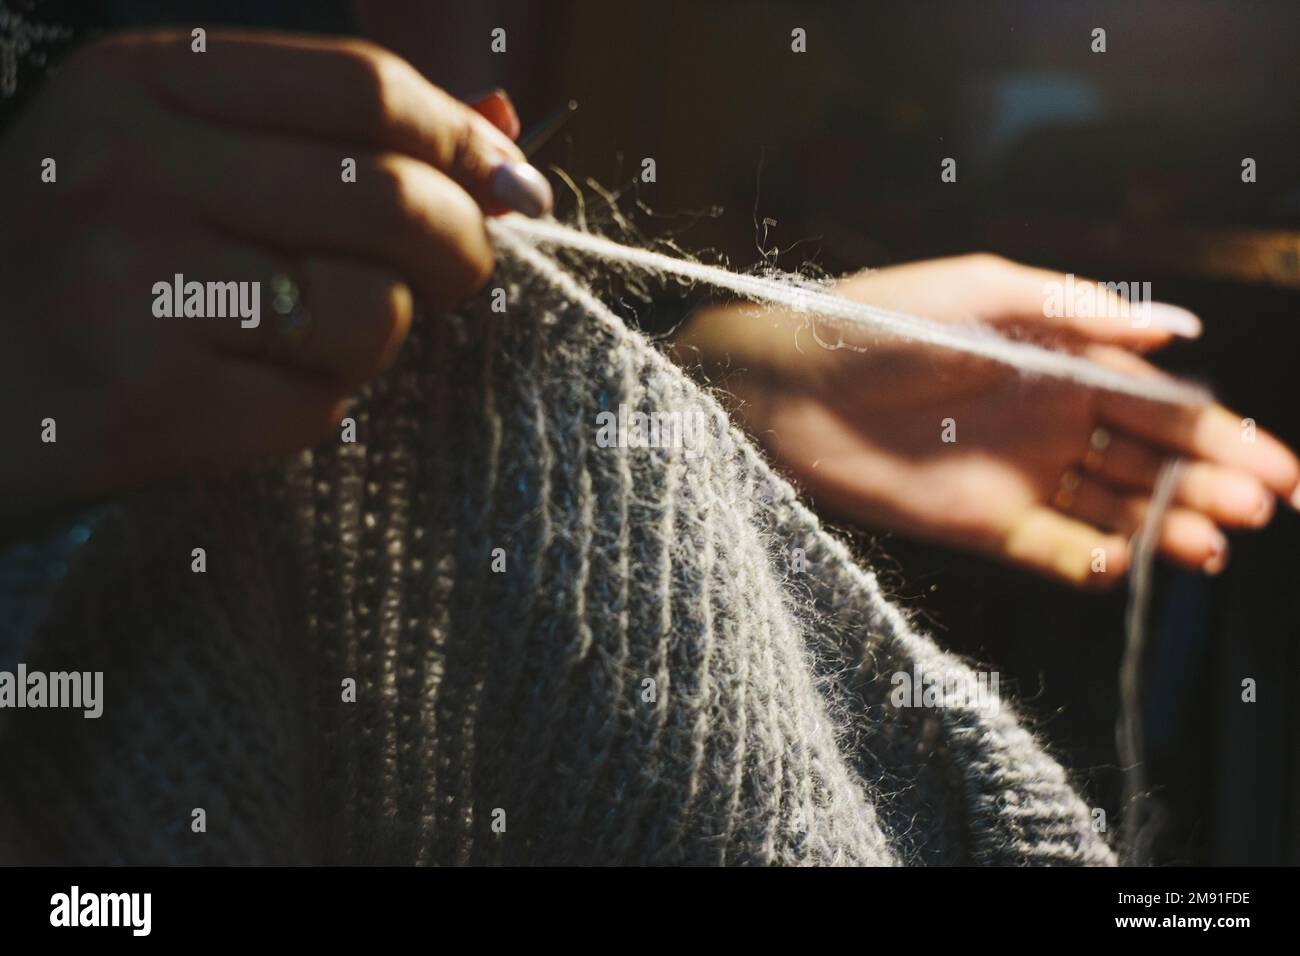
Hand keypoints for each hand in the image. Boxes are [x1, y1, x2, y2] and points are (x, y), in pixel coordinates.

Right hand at [0, 30, 550, 539]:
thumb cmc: (81, 272)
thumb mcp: (176, 161)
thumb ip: (331, 133)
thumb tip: (502, 120)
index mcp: (141, 83)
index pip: (364, 86)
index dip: (465, 138)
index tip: (516, 183)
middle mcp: (131, 165)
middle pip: (389, 194)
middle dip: (464, 244)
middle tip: (466, 272)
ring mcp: (134, 281)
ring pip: (375, 307)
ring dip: (377, 337)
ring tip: (310, 340)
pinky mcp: (148, 395)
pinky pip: (319, 403)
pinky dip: (312, 406)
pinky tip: (244, 394)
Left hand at [676, 254, 1299, 586]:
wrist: (788, 386)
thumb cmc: (878, 320)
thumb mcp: (984, 293)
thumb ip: (1078, 312)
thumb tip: (1177, 328)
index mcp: (1064, 365)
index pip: (1164, 406)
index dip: (1228, 437)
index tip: (1285, 473)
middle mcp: (1054, 423)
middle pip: (1154, 464)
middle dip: (1210, 488)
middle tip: (1253, 512)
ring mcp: (1020, 475)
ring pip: (1115, 510)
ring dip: (1165, 530)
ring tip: (1210, 546)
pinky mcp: (980, 523)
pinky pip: (1052, 550)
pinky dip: (1089, 561)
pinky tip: (1116, 561)